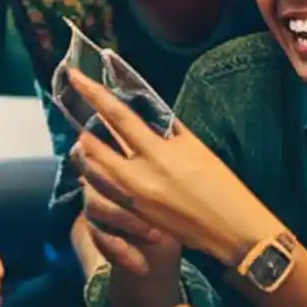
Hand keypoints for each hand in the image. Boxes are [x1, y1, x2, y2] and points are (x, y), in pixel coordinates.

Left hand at [66, 69, 279, 263]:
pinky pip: (102, 189)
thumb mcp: (196, 149)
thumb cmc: (222, 185)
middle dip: (82, 128)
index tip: (74, 77)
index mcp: (161, 153)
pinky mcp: (132, 213)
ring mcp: (132, 197)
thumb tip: (144, 109)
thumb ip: (166, 129)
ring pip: (92, 170)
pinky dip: (95, 174)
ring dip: (85, 152)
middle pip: (94, 146)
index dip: (93, 93)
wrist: (232, 230)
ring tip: (85, 139)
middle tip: (75, 112)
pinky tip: (96, 166)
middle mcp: (141, 175)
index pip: (118, 116)